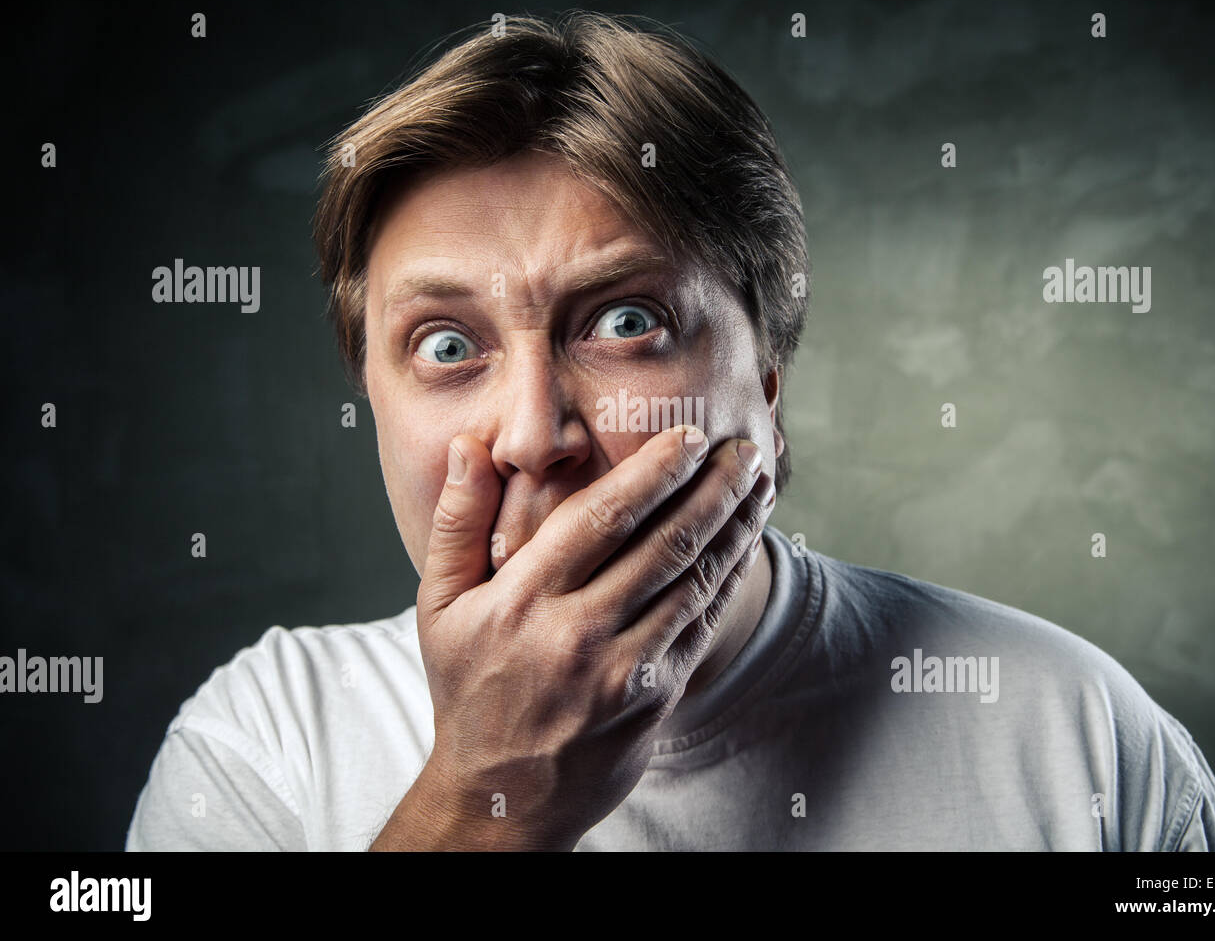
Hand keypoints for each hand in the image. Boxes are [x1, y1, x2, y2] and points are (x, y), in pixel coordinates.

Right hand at [370, 425, 772, 849]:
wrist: (503, 795)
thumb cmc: (469, 689)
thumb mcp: (439, 607)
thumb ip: (457, 522)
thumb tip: (468, 448)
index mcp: (524, 599)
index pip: (601, 518)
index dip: (654, 472)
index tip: (689, 438)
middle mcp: (578, 631)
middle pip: (664, 543)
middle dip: (713, 489)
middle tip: (744, 451)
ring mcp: (623, 669)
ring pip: (694, 581)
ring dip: (735, 527)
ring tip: (758, 486)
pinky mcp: (656, 696)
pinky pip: (702, 624)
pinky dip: (729, 578)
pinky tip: (745, 544)